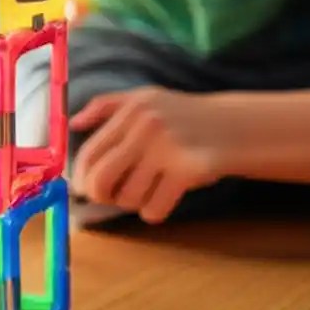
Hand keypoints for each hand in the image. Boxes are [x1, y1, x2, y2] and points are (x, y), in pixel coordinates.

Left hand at [70, 87, 226, 223]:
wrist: (235, 126)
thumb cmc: (183, 114)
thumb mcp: (145, 98)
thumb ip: (105, 106)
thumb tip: (73, 124)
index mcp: (130, 111)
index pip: (89, 153)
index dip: (80, 177)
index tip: (82, 188)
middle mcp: (146, 128)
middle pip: (101, 179)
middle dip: (99, 195)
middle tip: (108, 198)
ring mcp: (168, 149)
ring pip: (128, 197)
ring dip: (132, 203)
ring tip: (144, 192)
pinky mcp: (189, 171)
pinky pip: (155, 207)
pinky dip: (153, 211)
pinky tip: (161, 201)